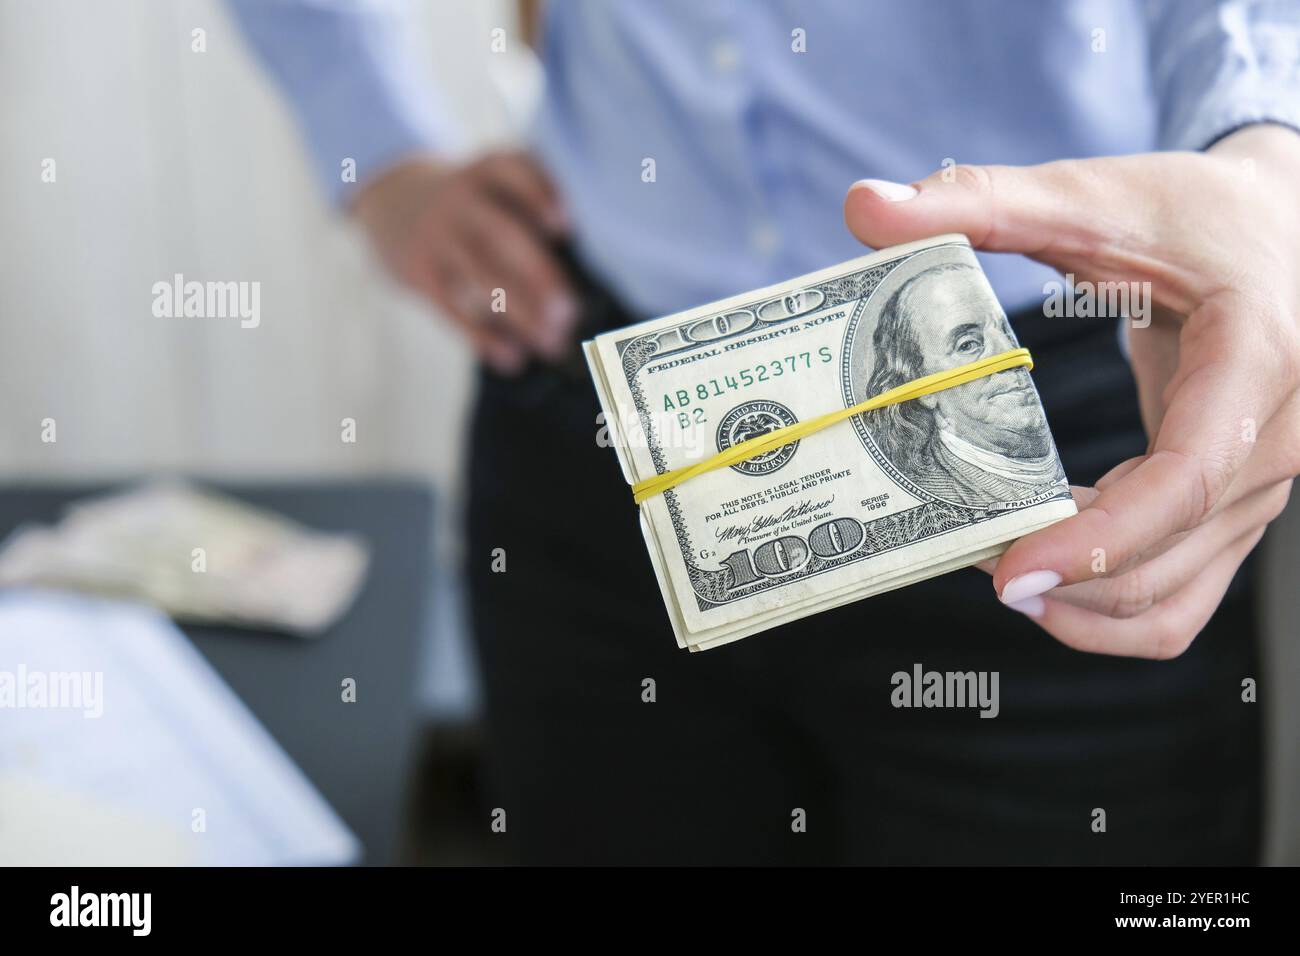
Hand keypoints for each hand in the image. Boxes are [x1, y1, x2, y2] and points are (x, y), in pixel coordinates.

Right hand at [352, 151, 575, 373]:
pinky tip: (513, 359)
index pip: (513, 169)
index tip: (566, 226)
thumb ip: (533, 202)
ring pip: (481, 277)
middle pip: (503, 234)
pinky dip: (484, 337)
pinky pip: (451, 307)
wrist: (392, 197)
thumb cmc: (473, 200)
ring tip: (552, 343)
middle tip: (570, 314)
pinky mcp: (417, 270)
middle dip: (540, 276)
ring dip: (520, 314)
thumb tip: (590, 262)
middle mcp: (461, 197)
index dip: (540, 194)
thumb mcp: (491, 179)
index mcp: (487, 171)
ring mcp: (436, 234)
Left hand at [843, 124, 1299, 658]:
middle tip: (961, 554)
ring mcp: (1261, 490)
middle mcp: (1277, 440)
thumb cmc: (1193, 212)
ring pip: (1174, 603)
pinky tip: (1040, 574)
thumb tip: (862, 206)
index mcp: (1258, 359)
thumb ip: (981, 201)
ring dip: (1079, 607)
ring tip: (991, 566)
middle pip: (1168, 560)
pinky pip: (1178, 600)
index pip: (1186, 480)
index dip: (1097, 537)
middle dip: (1063, 580)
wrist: (1284, 229)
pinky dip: (1109, 610)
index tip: (1007, 568)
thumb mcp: (1093, 196)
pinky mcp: (1234, 512)